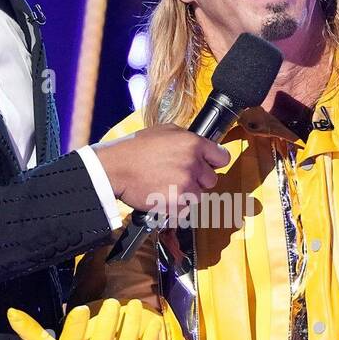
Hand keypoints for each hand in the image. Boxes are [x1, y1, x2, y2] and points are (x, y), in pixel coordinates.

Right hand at [91, 125, 231, 214]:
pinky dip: (176, 206)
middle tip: (179, 177)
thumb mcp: (165, 131)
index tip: (208, 165)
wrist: (116, 168)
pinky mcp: (178, 201)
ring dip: (187, 194)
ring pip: (199, 195)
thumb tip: (200, 146)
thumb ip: (187, 139)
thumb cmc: (135, 149)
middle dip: (199, 180)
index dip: (214, 162)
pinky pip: (186, 208)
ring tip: (167, 186)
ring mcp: (186, 183)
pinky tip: (162, 195)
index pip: (222, 157)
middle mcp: (193, 163)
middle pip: (212, 180)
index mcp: (193, 143)